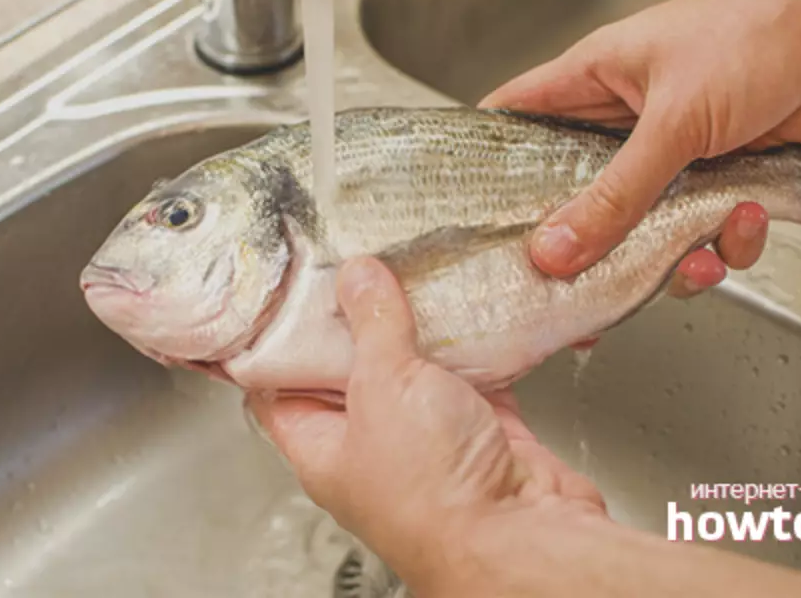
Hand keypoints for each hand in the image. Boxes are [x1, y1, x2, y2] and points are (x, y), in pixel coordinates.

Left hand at [248, 257, 606, 595]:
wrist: (521, 537)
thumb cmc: (434, 497)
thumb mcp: (382, 387)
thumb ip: (371, 325)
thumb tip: (357, 278)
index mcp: (322, 446)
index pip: (281, 385)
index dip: (279, 338)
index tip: (285, 290)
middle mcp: (374, 445)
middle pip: (354, 368)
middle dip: (361, 316)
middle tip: (361, 263)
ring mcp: (431, 438)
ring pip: (420, 369)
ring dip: (423, 326)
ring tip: (417, 271)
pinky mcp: (485, 432)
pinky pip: (478, 376)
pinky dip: (480, 345)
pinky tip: (476, 309)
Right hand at [481, 0, 800, 278]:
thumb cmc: (753, 33)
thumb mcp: (673, 120)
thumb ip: (616, 194)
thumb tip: (554, 252)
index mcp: (593, 81)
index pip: (515, 119)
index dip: (492, 167)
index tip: (480, 225)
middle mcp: (625, 119)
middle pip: (580, 194)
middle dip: (593, 244)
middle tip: (592, 287)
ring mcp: (676, 150)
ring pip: (645, 226)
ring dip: (674, 254)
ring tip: (704, 253)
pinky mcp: (725, 173)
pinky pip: (705, 228)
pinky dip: (728, 239)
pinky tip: (749, 221)